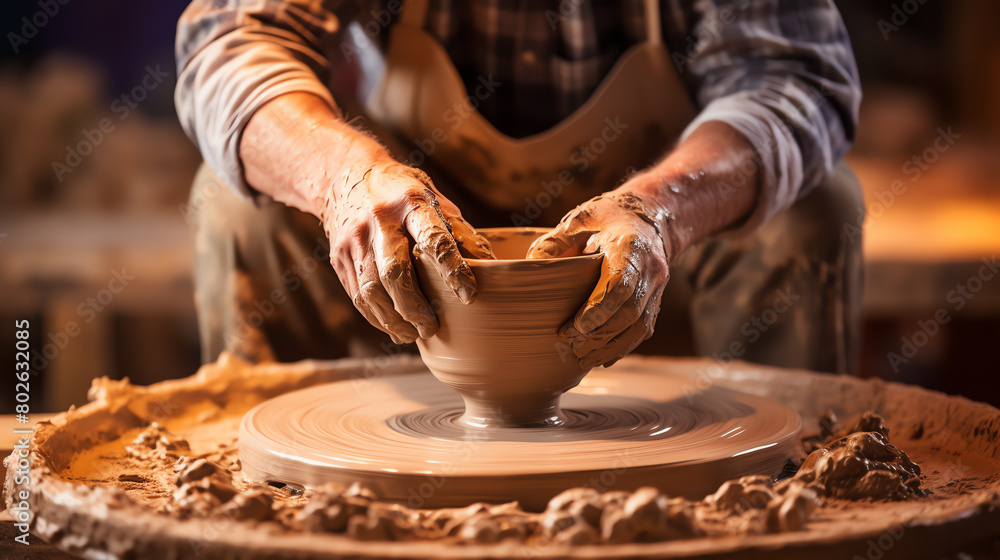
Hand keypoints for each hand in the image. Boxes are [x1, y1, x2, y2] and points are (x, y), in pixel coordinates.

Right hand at [323, 159, 494, 343]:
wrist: (344, 173)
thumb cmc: (400, 190)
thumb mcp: (431, 195)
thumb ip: (455, 228)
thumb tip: (489, 265)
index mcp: (410, 202)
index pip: (433, 239)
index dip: (453, 270)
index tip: (469, 296)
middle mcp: (379, 221)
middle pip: (394, 273)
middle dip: (415, 307)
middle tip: (432, 327)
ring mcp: (354, 240)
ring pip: (372, 290)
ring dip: (394, 320)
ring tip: (414, 334)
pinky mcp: (339, 256)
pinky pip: (357, 296)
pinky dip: (377, 317)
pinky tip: (394, 327)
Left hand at [527, 193, 671, 367]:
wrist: (654, 217)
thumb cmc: (613, 216)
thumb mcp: (584, 216)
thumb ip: (559, 239)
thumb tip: (532, 262)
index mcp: (632, 246)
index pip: (621, 283)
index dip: (601, 308)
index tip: (577, 326)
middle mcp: (651, 270)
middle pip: (630, 312)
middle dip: (601, 334)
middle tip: (570, 346)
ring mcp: (657, 287)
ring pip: (639, 326)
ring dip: (611, 346)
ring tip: (581, 359)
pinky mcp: (655, 300)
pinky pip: (643, 330)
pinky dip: (623, 346)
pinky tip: (602, 358)